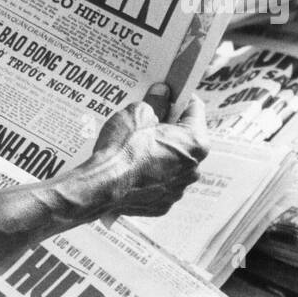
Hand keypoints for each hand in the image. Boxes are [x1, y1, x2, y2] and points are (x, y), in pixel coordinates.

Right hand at [90, 83, 208, 218]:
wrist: (102, 187)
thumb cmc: (123, 149)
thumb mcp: (137, 113)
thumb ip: (155, 101)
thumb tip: (161, 94)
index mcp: (195, 143)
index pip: (196, 110)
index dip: (181, 97)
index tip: (170, 91)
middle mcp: (193, 169)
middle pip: (185, 139)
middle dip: (169, 127)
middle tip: (148, 118)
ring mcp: (178, 190)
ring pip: (172, 162)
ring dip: (160, 152)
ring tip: (136, 144)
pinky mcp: (162, 205)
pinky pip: (160, 182)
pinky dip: (150, 173)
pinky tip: (131, 166)